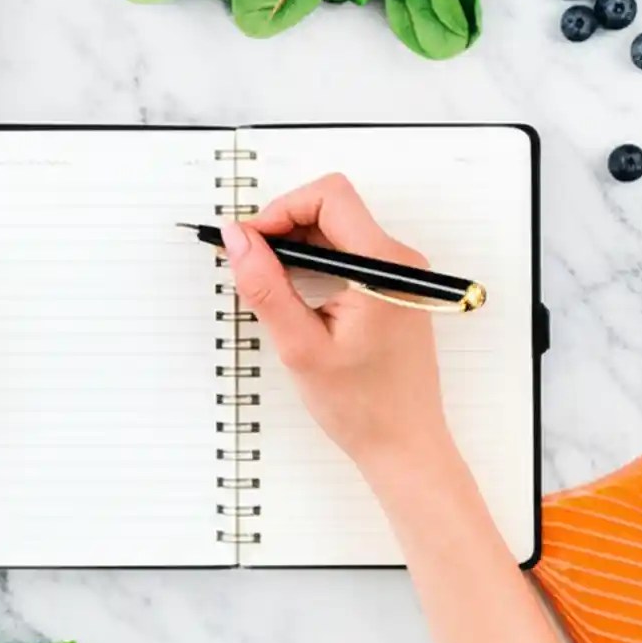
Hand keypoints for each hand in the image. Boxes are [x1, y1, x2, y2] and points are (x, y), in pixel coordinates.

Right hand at [222, 174, 448, 475]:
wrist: (405, 446)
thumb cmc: (363, 406)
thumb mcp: (300, 346)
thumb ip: (265, 286)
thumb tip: (237, 239)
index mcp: (382, 266)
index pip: (330, 197)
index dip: (282, 208)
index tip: (250, 240)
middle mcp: (399, 260)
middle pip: (332, 209)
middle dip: (284, 226)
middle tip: (248, 261)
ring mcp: (399, 273)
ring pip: (337, 230)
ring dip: (296, 245)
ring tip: (266, 282)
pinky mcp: (392, 287)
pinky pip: (348, 253)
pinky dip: (313, 262)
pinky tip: (292, 292)